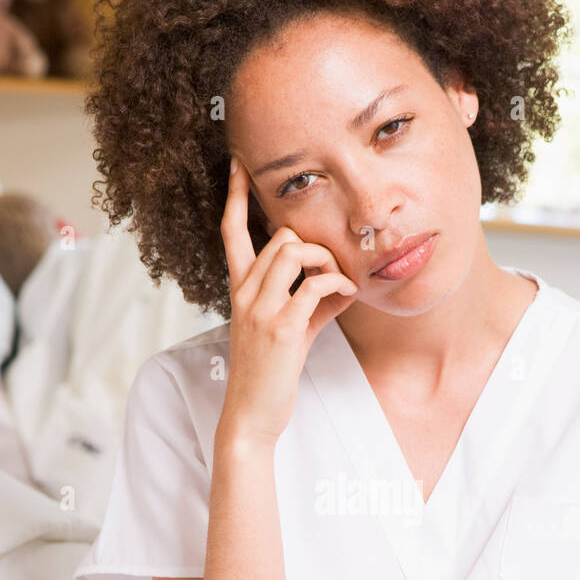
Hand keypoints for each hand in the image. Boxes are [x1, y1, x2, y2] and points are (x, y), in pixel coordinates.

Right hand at [218, 155, 357, 444]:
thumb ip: (312, 305)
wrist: (251, 415)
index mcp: (240, 290)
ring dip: (327, 262)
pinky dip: (338, 285)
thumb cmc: (270, 374)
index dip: (234, 195)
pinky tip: (348, 295)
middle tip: (334, 270)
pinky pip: (315, 286)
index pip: (230, 232)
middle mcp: (245, 294)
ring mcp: (261, 310)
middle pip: (280, 236)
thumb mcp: (290, 331)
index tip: (238, 164)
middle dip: (314, 245)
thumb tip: (345, 285)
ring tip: (341, 284)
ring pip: (294, 252)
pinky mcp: (281, 329)